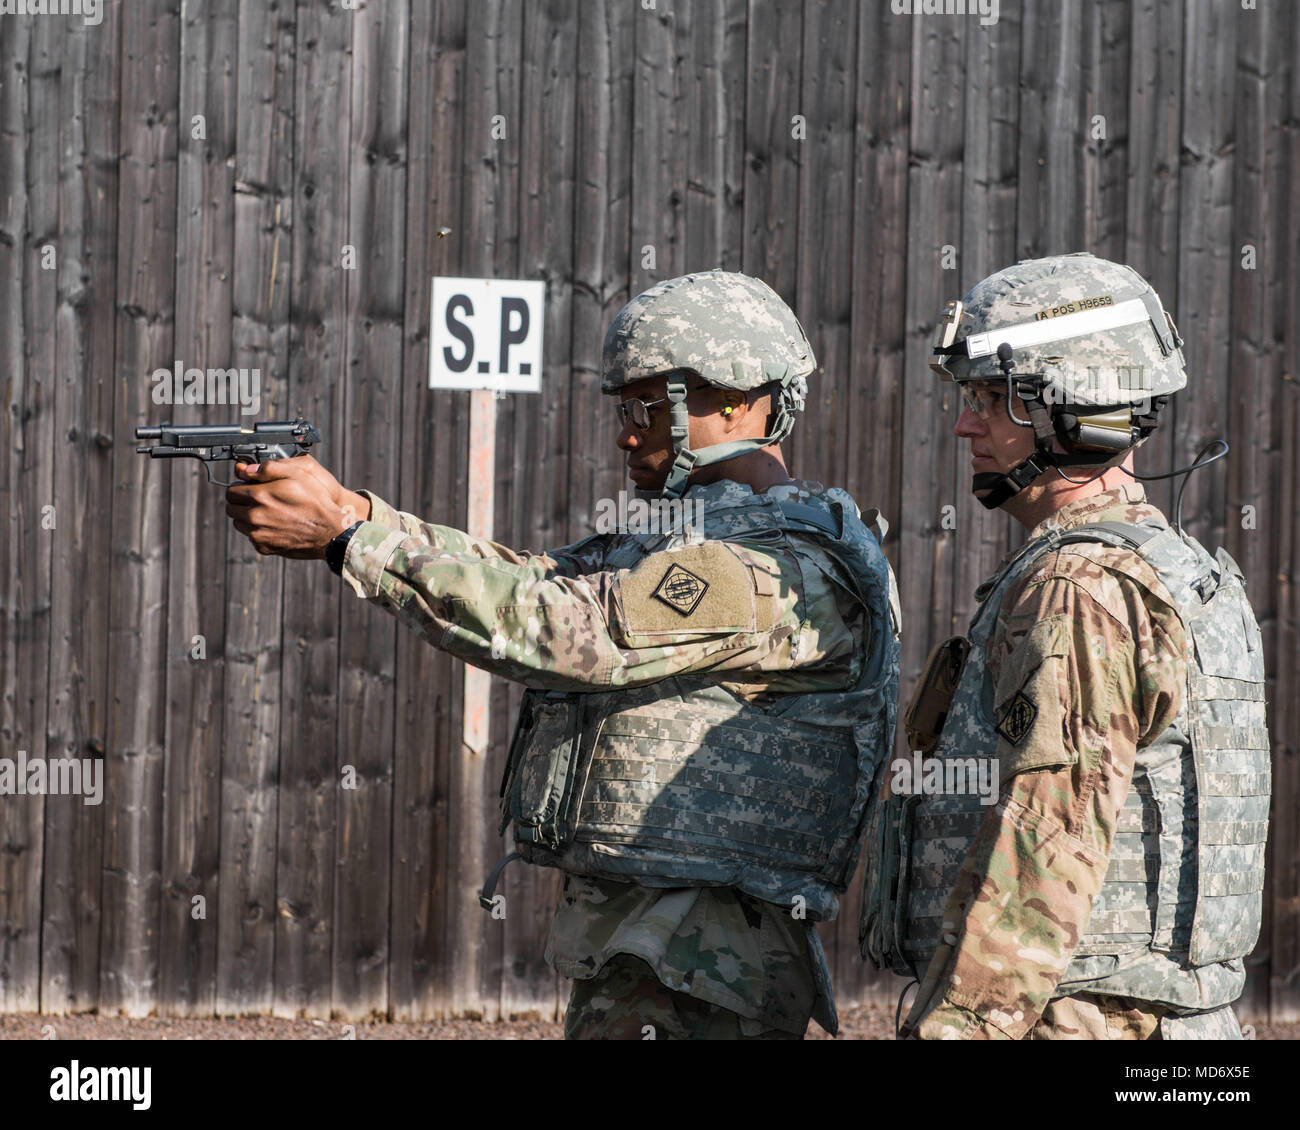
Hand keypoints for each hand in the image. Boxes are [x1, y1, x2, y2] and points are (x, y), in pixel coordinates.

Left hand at [224, 454, 369, 558]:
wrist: (330, 532)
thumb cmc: (316, 502)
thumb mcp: (298, 474)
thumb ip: (269, 468)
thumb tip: (246, 469)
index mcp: (259, 496)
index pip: (231, 491)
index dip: (240, 487)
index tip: (249, 488)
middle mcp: (254, 516)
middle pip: (232, 508)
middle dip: (241, 502)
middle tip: (258, 500)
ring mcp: (258, 534)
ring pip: (240, 524)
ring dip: (248, 517)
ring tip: (268, 513)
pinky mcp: (264, 547)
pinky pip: (252, 537)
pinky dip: (259, 531)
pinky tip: (276, 526)